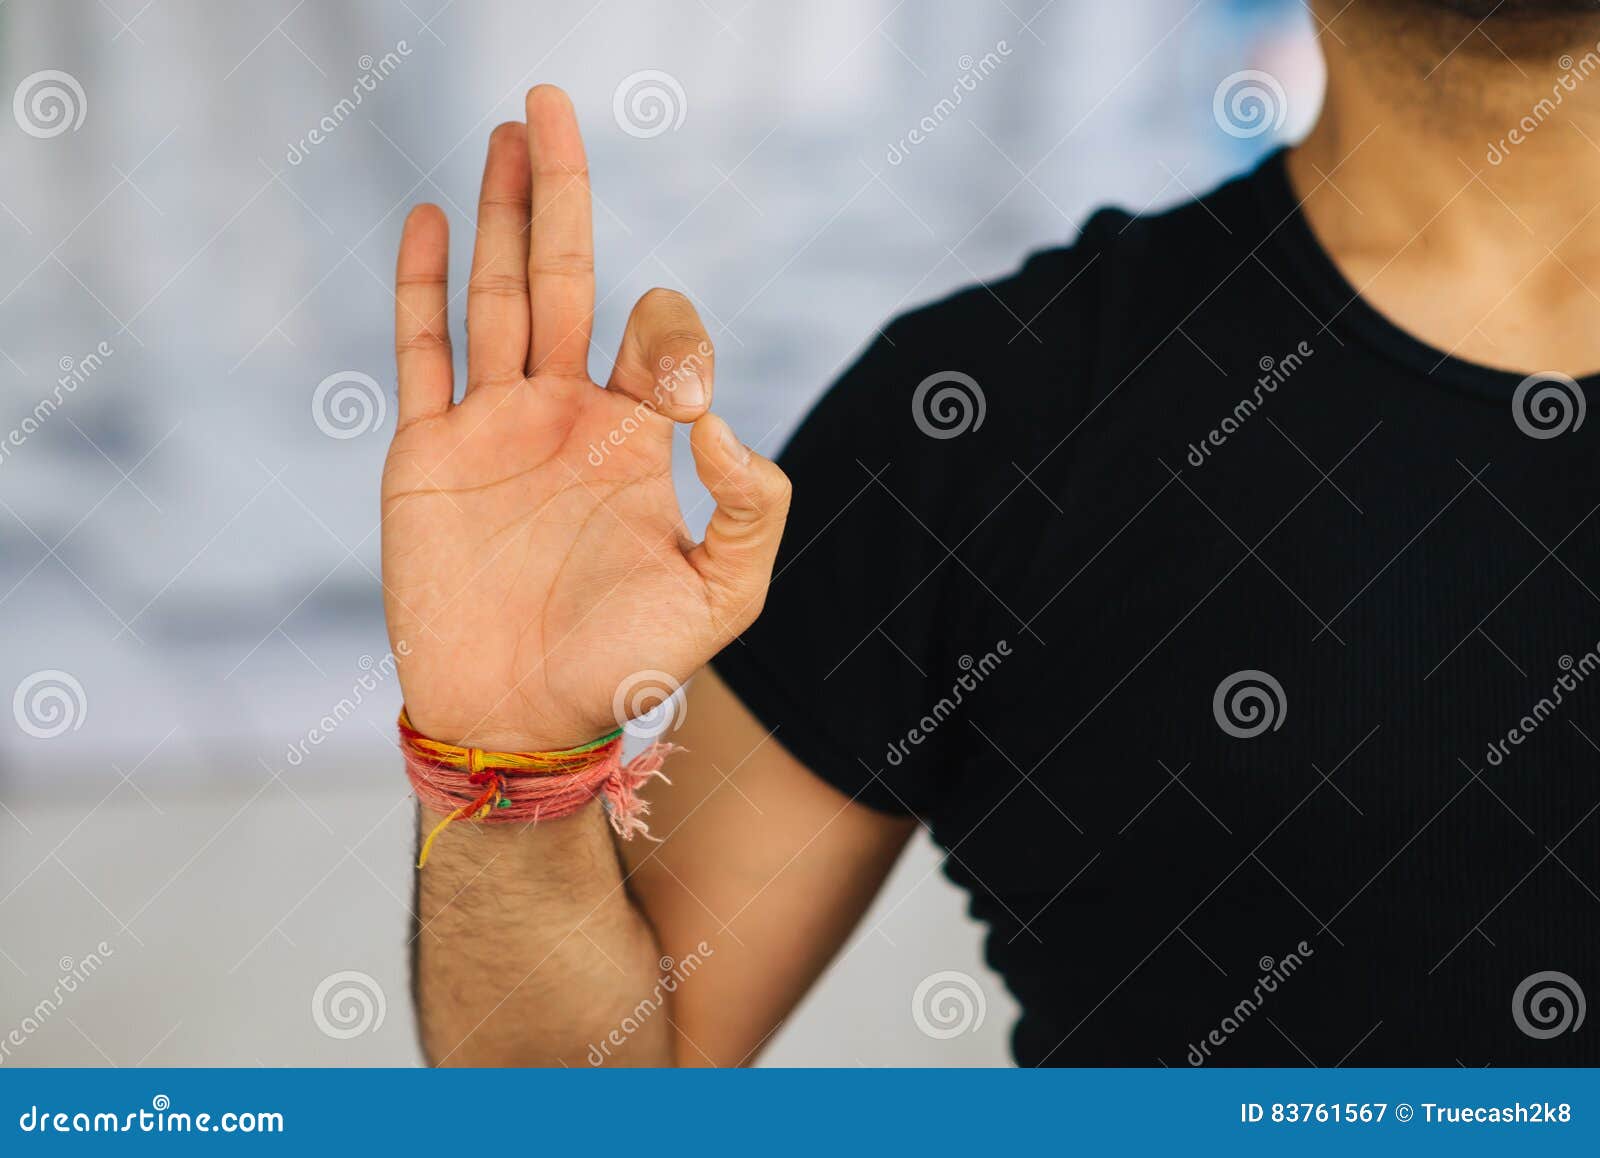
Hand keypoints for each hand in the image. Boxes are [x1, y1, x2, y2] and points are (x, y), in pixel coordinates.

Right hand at [380, 86, 789, 751]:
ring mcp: (493, 427)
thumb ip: (753, 506)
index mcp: (634, 440)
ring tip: (506, 132)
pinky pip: (422, 351)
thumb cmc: (624, 665)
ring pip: (496, 296)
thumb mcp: (725, 598)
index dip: (668, 327)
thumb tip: (716, 416)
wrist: (518, 719)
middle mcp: (564, 416)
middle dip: (561, 192)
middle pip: (562, 278)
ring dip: (500, 214)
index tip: (668, 385)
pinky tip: (437, 219)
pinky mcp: (428, 452)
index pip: (655, 337)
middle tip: (550, 103)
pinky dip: (426, 286)